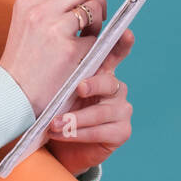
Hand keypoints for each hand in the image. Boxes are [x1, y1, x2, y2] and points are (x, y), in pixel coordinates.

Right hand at [0, 0, 108, 115]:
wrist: (12, 94)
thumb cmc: (22, 60)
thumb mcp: (24, 22)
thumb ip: (48, 3)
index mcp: (27, 0)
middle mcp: (39, 10)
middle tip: (97, 14)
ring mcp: (55, 29)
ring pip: (93, 9)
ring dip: (98, 22)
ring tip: (87, 36)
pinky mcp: (70, 50)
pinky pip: (96, 38)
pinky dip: (94, 46)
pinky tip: (82, 56)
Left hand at [45, 29, 134, 175]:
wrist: (57, 147)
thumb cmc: (56, 112)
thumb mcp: (55, 90)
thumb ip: (63, 74)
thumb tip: (53, 51)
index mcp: (101, 72)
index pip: (115, 53)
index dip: (123, 43)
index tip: (126, 33)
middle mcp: (115, 88)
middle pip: (108, 82)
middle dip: (92, 85)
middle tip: (78, 88)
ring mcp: (122, 109)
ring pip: (102, 111)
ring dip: (75, 118)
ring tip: (55, 123)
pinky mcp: (122, 131)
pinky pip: (101, 131)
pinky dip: (79, 134)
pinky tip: (63, 135)